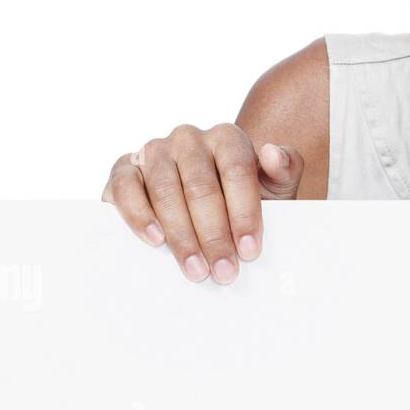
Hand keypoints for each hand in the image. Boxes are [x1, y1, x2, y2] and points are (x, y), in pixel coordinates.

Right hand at [101, 123, 304, 283]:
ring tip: (196, 269)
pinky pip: (126, 189)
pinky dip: (139, 216)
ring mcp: (154, 151)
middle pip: (201, 187)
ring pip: (165, 192)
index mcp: (227, 137)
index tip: (249, 250)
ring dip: (181, 236)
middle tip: (224, 271)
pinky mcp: (124, 167)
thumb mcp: (274, 186)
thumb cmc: (240, 196)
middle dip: (214, 235)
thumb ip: (285, 169)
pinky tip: (156, 241)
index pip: (237, 172)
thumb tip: (273, 153)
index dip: (244, 213)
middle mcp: (189, 138)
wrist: (205, 203)